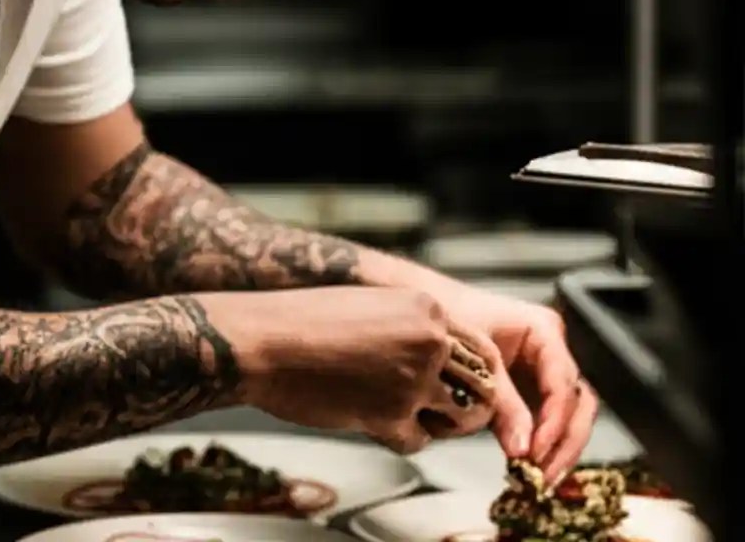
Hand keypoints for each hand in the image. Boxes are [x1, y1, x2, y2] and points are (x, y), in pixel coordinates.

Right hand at [209, 287, 500, 453]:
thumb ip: (408, 327)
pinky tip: (377, 425)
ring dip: (441, 426)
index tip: (461, 386)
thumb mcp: (368, 305)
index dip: (476, 374)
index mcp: (426, 309)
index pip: (484, 349)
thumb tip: (433, 359)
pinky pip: (421, 441)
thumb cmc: (299, 322)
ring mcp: (413, 378)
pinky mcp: (391, 414)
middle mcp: (429, 341)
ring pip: (462, 417)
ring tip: (413, 421)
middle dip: (469, 405)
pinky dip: (404, 440)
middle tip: (445, 413)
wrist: (261, 341)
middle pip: (485, 385)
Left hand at [443, 287, 599, 482]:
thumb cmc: (447, 316)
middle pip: (577, 403)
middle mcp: (551, 353)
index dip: (554, 421)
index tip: (538, 450)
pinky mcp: (527, 392)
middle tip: (545, 474)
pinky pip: (543, 422)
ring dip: (557, 449)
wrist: (423, 304)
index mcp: (543, 331)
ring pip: (567, 416)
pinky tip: (528, 468)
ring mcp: (541, 373)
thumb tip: (522, 449)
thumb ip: (500, 403)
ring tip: (538, 478)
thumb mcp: (473, 358)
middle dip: (565, 442)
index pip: (563, 383)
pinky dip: (539, 445)